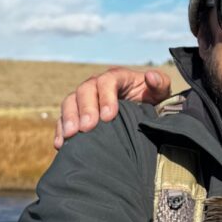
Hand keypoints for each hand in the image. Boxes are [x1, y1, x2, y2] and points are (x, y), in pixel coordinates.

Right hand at [54, 67, 171, 147]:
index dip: (105, 97)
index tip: (108, 117)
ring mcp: (85, 100)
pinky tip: (61, 144)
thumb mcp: (161, 92)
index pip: (107, 81)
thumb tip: (150, 77)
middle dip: (84, 109)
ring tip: (71, 135)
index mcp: (117, 78)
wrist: (145, 114)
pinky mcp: (77, 115)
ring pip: (70, 103)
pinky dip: (60, 130)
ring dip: (68, 118)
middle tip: (87, 128)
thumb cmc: (153, 101)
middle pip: (84, 91)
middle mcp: (97, 85)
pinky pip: (64, 119)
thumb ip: (159, 84)